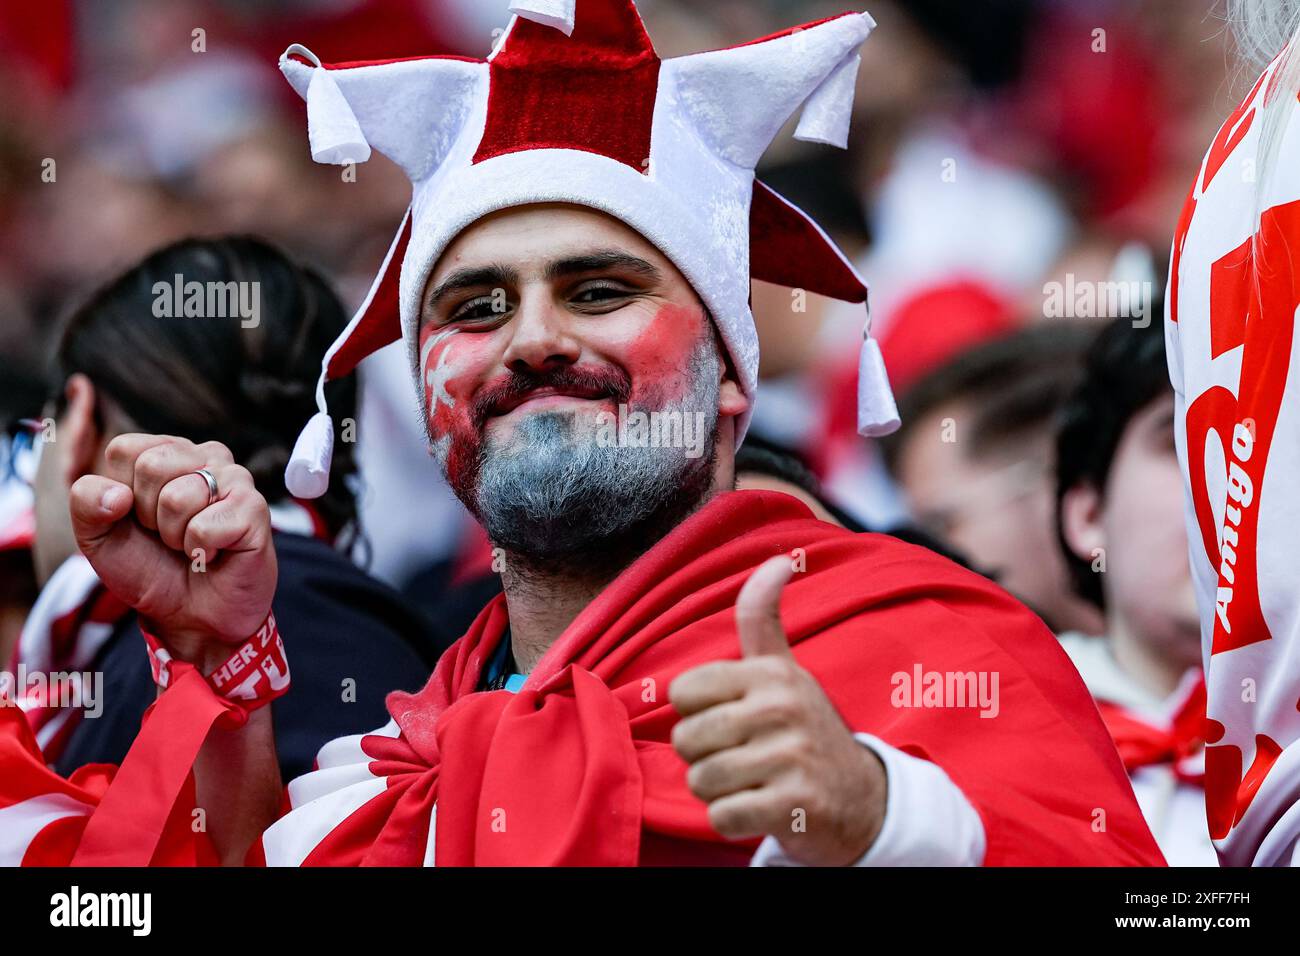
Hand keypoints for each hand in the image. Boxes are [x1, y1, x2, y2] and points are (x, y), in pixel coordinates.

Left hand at [69, 434, 276, 667]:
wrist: (189, 616)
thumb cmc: (150, 569)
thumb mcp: (98, 538)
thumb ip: (86, 504)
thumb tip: (117, 494)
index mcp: (166, 452)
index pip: (125, 449)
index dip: (121, 494)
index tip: (139, 519)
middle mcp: (205, 456)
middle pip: (152, 466)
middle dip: (149, 516)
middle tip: (168, 536)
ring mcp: (235, 479)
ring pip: (180, 496)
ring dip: (175, 537)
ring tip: (191, 545)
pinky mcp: (255, 509)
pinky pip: (206, 527)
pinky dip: (200, 552)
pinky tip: (214, 554)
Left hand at [669, 556, 885, 865]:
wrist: (863, 800)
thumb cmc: (804, 729)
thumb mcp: (783, 670)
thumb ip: (763, 617)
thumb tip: (779, 559)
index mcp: (771, 673)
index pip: (682, 691)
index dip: (695, 714)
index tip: (729, 720)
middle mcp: (782, 708)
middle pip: (687, 739)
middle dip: (703, 757)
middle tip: (742, 758)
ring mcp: (791, 757)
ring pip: (701, 780)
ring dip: (717, 792)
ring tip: (751, 783)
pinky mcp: (795, 805)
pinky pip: (721, 817)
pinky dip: (730, 821)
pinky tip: (759, 809)